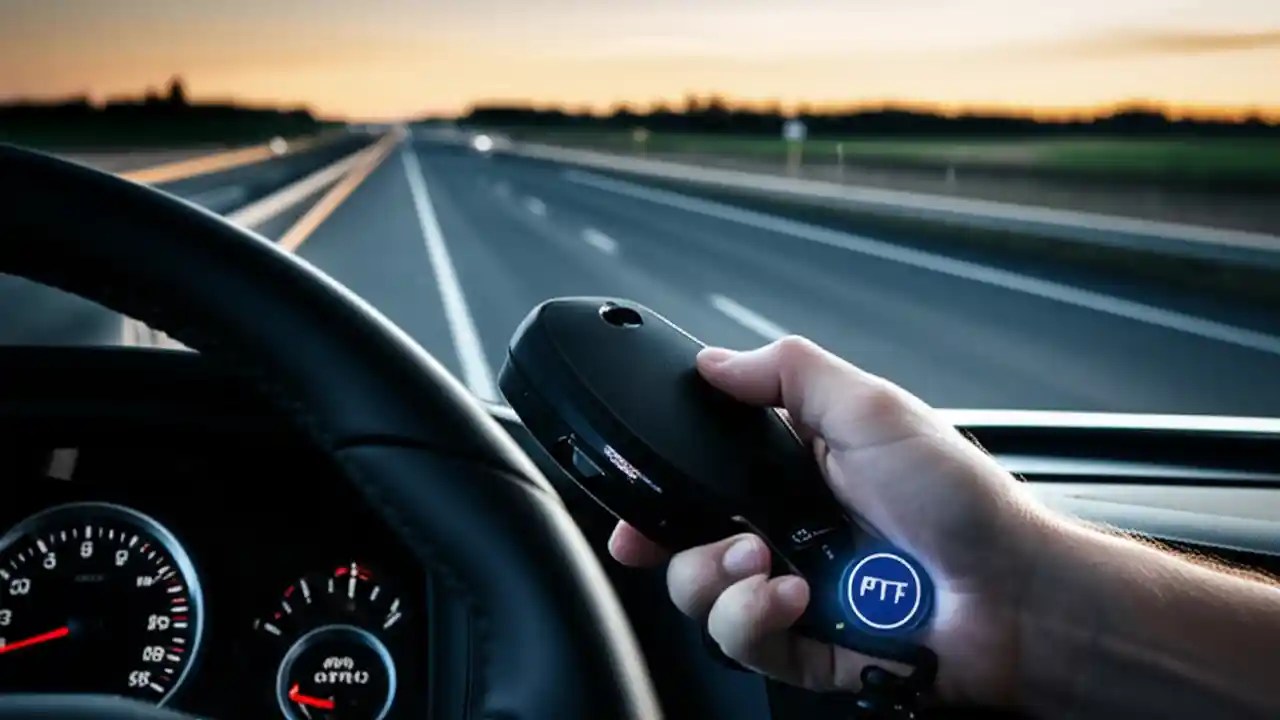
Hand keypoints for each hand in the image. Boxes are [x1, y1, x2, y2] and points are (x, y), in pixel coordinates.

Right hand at [608, 337, 1055, 705]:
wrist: (1016, 594)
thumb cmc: (961, 500)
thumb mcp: (872, 409)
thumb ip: (789, 373)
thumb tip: (712, 360)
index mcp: (793, 472)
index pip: (702, 479)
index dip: (659, 491)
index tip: (634, 499)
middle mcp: (785, 534)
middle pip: (685, 546)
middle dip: (672, 546)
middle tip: (710, 538)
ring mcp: (793, 593)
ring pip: (704, 600)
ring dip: (719, 583)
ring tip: (769, 567)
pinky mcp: (807, 649)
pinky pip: (746, 645)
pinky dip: (755, 622)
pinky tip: (792, 599)